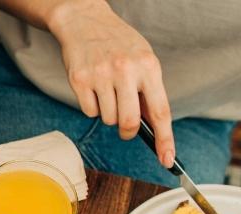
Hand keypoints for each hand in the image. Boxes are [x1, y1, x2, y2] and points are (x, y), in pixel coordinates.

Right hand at [48, 0, 173, 165]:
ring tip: (106, 91)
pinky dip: (91, 106)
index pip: (160, 111)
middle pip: (129, 122)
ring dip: (107, 113)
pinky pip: (88, 111)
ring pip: (107, 119)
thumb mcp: (142, 59)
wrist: (84, 21)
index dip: (165, 139)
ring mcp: (101, 76)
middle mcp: (126, 71)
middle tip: (125, 126)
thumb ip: (147, 89)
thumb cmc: (117, 43)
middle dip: (127, 130)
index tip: (167, 159)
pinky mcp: (79, 80)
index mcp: (148, 66)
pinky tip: (92, 88)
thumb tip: (148, 123)